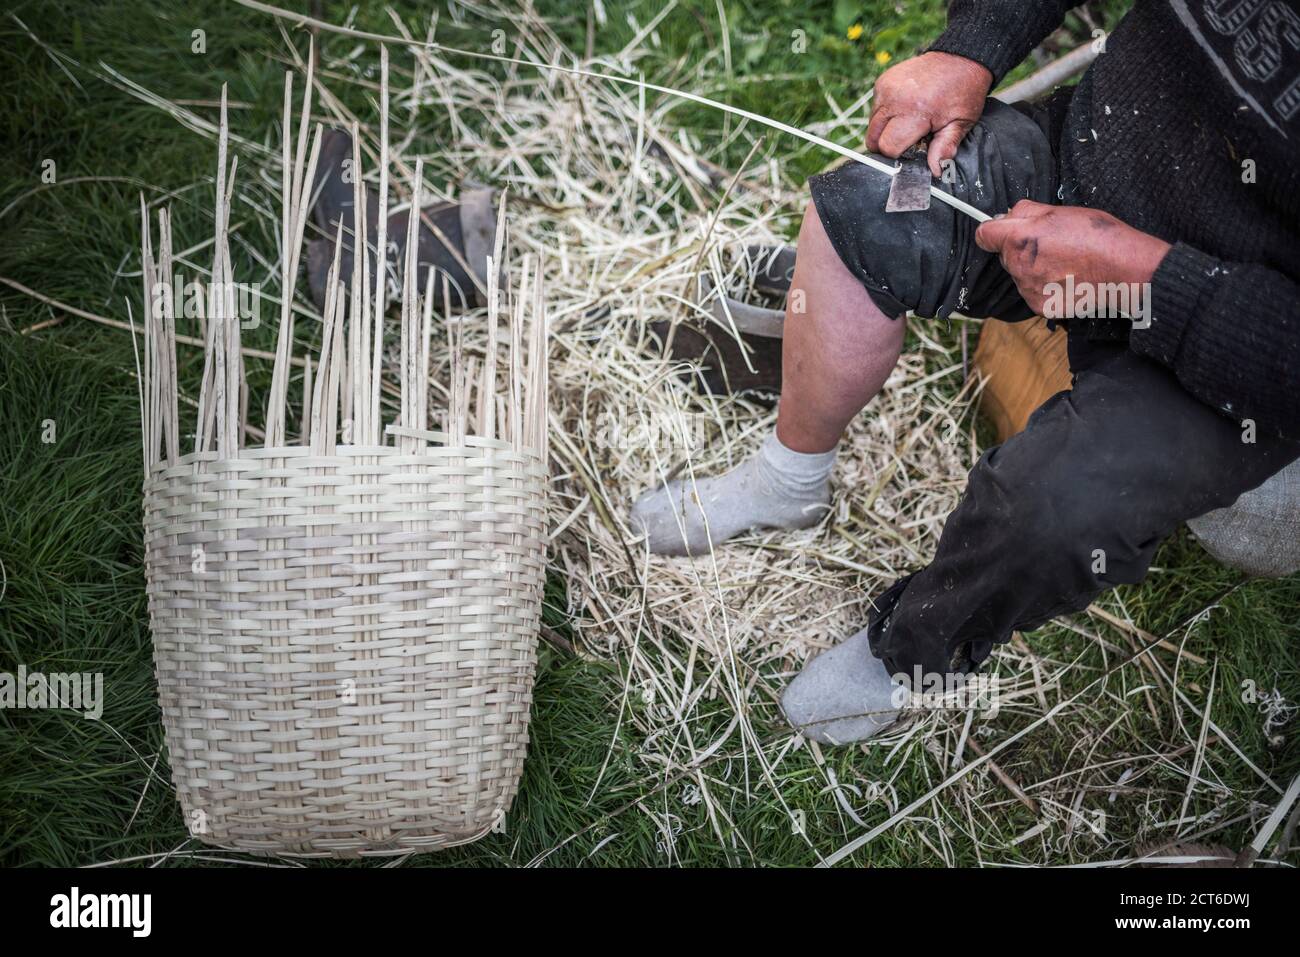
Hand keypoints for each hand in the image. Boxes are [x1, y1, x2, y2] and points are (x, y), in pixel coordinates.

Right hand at [866, 51, 992, 177]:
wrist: (960, 58)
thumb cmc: (963, 92)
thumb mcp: (960, 122)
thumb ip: (945, 147)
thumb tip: (935, 171)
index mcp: (914, 110)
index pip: (888, 147)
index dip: (899, 154)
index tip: (914, 148)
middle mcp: (894, 98)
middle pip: (873, 139)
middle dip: (888, 145)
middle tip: (909, 138)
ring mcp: (885, 88)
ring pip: (871, 126)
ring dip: (885, 131)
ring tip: (908, 122)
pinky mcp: (882, 82)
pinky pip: (874, 110)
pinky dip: (886, 115)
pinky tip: (904, 109)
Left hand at [974, 201, 1171, 318]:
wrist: (1123, 270)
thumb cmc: (1097, 236)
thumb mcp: (1061, 210)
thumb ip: (1027, 211)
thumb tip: (1008, 214)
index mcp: (1019, 238)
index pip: (984, 235)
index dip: (993, 229)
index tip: (1002, 230)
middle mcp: (1018, 266)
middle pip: (1005, 255)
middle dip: (1020, 248)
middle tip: (1051, 244)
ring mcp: (1027, 288)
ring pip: (1019, 275)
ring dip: (1033, 269)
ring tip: (1064, 262)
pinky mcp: (1039, 306)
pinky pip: (1033, 292)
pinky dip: (1045, 286)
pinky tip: (1067, 278)